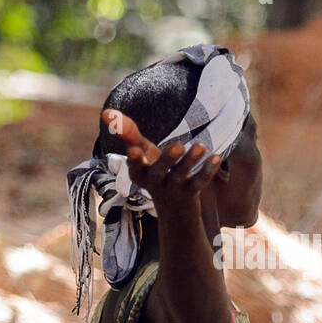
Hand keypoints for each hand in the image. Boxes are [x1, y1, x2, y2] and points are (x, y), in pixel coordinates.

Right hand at [102, 110, 221, 215]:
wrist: (174, 211)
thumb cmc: (155, 173)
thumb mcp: (142, 154)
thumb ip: (128, 133)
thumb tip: (106, 112)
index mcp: (140, 173)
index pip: (135, 165)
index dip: (135, 159)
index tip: (134, 151)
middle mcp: (155, 182)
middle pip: (160, 170)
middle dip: (168, 158)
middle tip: (179, 145)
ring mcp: (173, 189)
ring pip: (181, 175)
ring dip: (191, 161)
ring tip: (201, 146)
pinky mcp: (190, 194)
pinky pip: (199, 182)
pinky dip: (207, 170)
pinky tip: (215, 157)